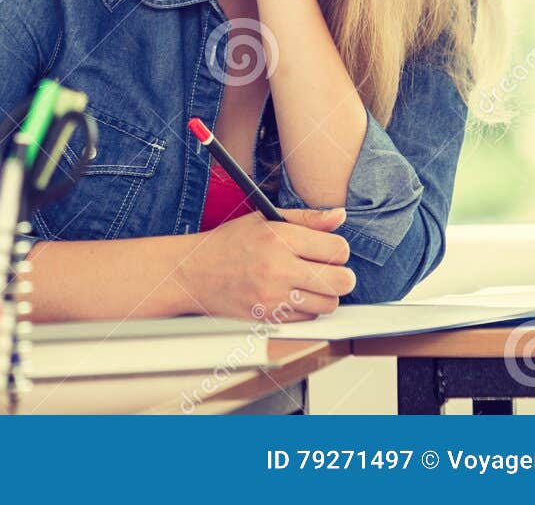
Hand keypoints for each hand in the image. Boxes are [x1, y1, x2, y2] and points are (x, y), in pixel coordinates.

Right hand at [176, 208, 355, 321]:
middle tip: (328, 272)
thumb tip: (340, 216)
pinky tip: (290, 295)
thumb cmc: (229, 243)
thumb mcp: (264, 219)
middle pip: (341, 281)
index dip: (338, 250)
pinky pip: (308, 318)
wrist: (192, 272)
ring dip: (324, 295)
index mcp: (279, 238)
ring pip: (329, 303)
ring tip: (307, 284)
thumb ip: (306, 218)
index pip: (338, 249)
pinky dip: (305, 309)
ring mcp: (273, 296)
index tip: (328, 251)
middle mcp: (278, 268)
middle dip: (341, 276)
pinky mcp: (269, 317)